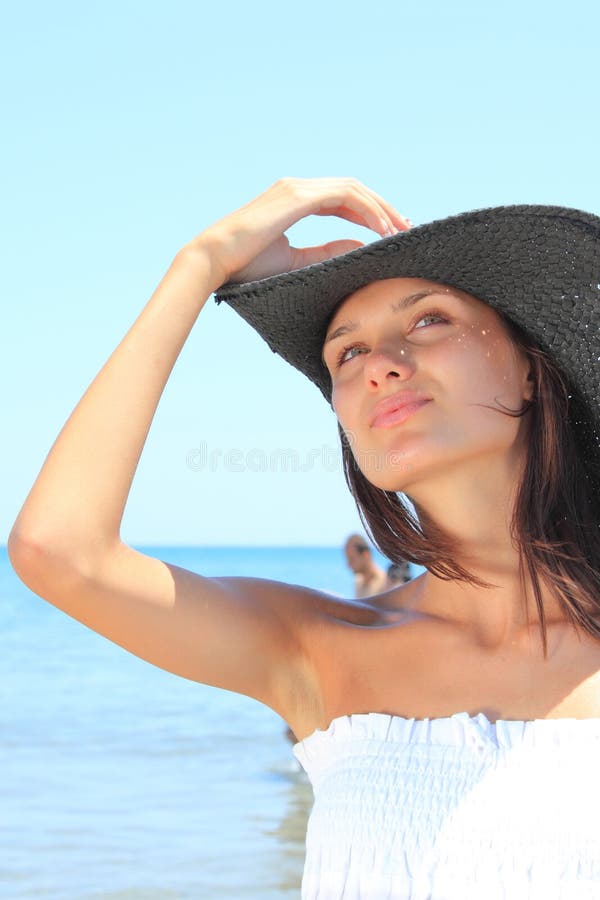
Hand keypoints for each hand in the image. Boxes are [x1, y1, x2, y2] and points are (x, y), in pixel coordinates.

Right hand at [189, 177, 410, 287]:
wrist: (216, 259)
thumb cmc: (246, 266)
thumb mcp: (295, 261)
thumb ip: (326, 251)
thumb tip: (359, 246)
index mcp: (295, 199)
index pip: (343, 199)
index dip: (369, 213)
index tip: (390, 231)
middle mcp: (298, 187)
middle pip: (353, 189)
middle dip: (382, 207)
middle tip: (405, 227)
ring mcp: (298, 188)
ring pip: (353, 189)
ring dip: (380, 207)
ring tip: (398, 229)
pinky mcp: (298, 196)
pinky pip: (344, 197)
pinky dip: (367, 211)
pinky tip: (380, 230)